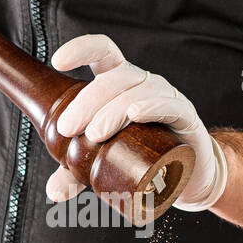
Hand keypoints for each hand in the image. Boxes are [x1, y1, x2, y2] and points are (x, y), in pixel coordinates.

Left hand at [45, 34, 227, 211]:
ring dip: (112, 110)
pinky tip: (135, 115)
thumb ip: (76, 173)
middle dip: (87, 101)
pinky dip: (150, 107)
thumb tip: (54, 191)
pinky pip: (168, 105)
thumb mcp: (103, 162)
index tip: (58, 61)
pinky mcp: (184, 116)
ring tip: (94, 134)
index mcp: (120, 84)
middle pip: (114, 77)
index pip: (103, 52)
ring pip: (137, 91)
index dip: (81, 50)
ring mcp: (165, 97)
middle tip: (68, 129)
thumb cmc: (144, 156)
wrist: (189, 174)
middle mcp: (142, 84)